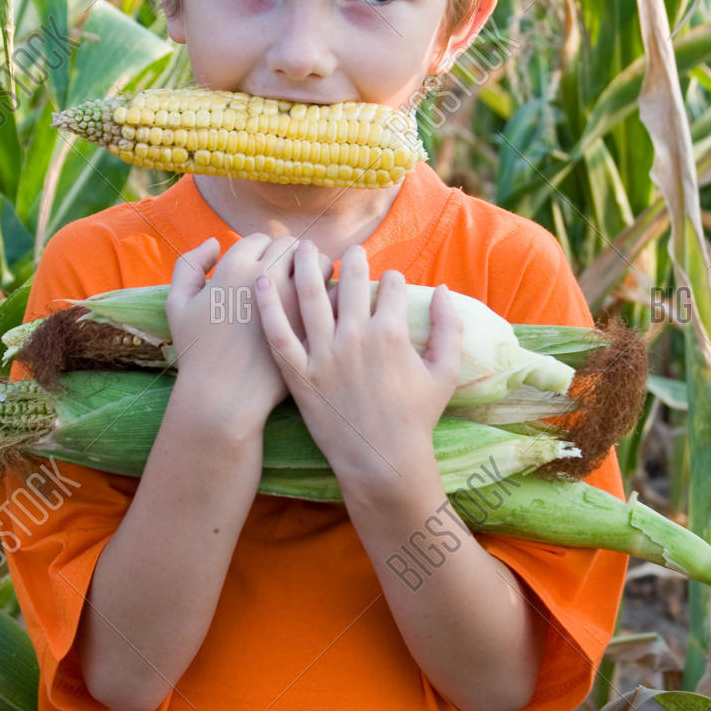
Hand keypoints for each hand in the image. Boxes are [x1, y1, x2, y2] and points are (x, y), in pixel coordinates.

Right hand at [166, 233, 332, 427]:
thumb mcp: (178, 305)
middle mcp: (268, 276)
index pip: (262, 240)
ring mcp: (295, 300)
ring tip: (309, 287)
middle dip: (290, 257)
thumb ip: (189, 264)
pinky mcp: (315, 323)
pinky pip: (333, 293)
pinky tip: (322, 309)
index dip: (262, 252)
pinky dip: (330, 295)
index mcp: (235, 267)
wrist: (222, 398)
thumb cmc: (197, 353)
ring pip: (319, 264)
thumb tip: (214, 242)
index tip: (263, 267)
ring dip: (316, 270)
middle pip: (291, 246)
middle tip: (289, 274)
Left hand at [254, 241, 463, 491]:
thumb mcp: (445, 372)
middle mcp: (355, 337)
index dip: (390, 278)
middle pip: (350, 280)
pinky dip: (266, 306)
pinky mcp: (299, 374)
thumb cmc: (416, 419)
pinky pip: (277, 334)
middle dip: (351, 258)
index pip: (390, 285)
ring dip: (304, 265)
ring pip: (309, 296)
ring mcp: (323, 355)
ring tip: (302, 249)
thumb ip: (450, 326)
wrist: (382, 461)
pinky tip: (261, 282)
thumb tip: (443, 288)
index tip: (387, 279)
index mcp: (391, 333)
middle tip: (347, 250)